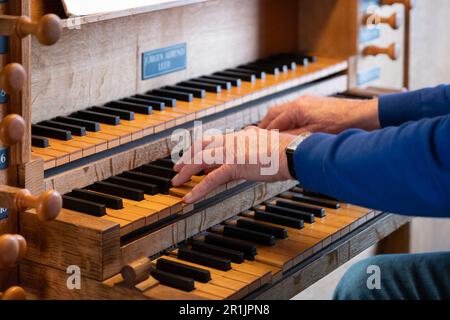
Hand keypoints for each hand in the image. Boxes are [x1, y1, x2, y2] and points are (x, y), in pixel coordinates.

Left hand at [172, 127, 297, 202]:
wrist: (296, 153)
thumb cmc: (289, 152)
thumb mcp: (270, 147)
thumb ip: (258, 148)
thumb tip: (254, 154)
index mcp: (243, 135)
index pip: (217, 140)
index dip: (203, 148)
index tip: (196, 157)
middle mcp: (235, 140)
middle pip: (203, 145)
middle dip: (188, 156)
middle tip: (177, 166)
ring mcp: (233, 151)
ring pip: (201, 159)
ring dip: (186, 171)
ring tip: (176, 182)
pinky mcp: (235, 165)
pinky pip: (211, 179)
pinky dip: (198, 189)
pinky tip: (190, 198)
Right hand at [259, 95, 379, 133]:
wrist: (361, 116)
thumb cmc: (341, 125)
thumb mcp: (311, 136)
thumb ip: (291, 137)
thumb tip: (277, 142)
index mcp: (297, 109)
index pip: (272, 121)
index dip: (263, 133)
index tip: (257, 141)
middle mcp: (300, 101)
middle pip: (274, 113)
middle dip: (265, 125)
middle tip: (259, 136)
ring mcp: (307, 101)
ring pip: (283, 110)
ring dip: (276, 121)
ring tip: (272, 134)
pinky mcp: (314, 104)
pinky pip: (293, 110)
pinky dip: (286, 119)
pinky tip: (289, 128)